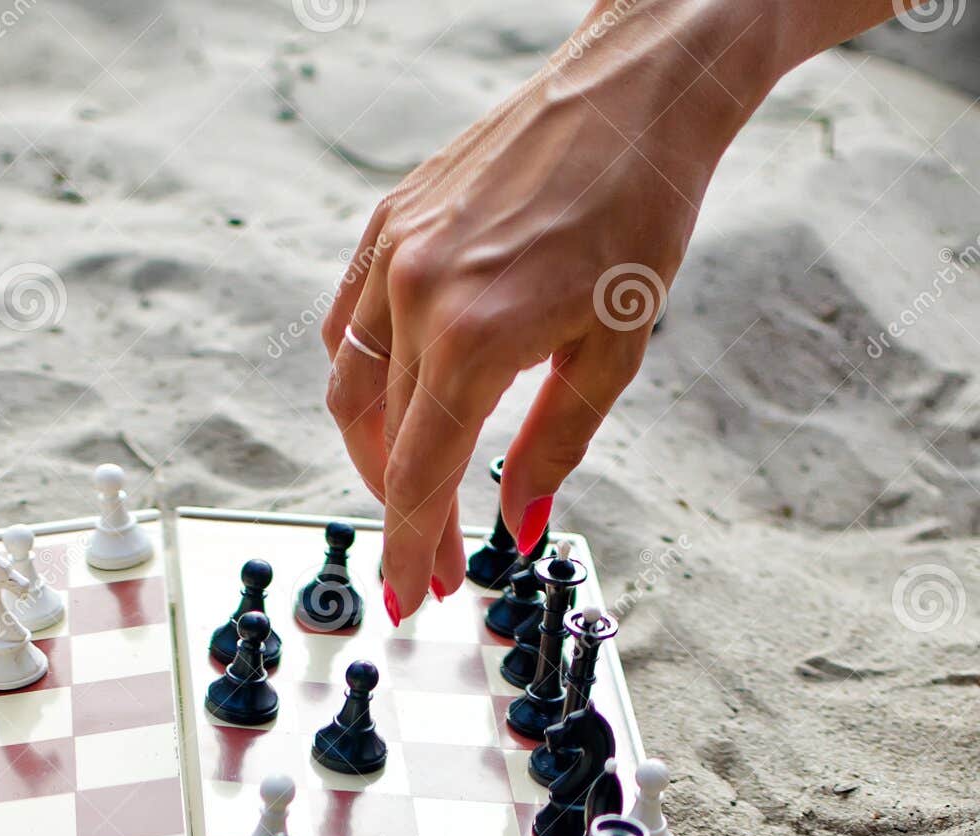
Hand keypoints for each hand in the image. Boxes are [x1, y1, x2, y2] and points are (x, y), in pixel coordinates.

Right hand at [322, 0, 785, 618]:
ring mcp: (392, 253)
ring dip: (374, 453)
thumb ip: (555, 446)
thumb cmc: (639, 210)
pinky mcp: (387, 225)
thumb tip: (518, 521)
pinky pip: (346, 325)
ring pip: (349, 387)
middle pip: (381, 439)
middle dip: (403, 510)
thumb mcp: (615, 351)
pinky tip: (389, 405)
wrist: (632, 92)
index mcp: (477, 331)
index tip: (411, 591)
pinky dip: (359, 380)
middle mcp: (417, 292)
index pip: (422, 471)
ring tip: (412, 489)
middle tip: (432, 556)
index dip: (412, 541)